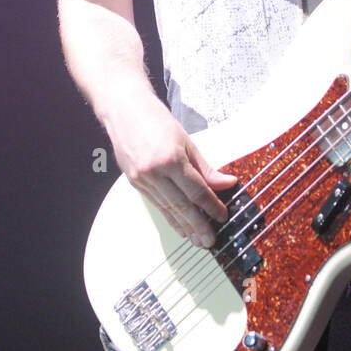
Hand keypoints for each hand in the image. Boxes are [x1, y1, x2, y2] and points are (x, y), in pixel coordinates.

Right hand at [107, 96, 236, 246]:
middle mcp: (154, 172)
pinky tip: (179, 226)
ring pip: (167, 208)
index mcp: (170, 159)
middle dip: (198, 225)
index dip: (211, 206)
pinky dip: (169, 217)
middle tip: (210, 241)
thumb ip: (205, 167)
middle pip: (181, 205)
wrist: (124, 110)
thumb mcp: (187, 141)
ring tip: (197, 240)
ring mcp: (142, 179)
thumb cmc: (156, 120)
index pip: (196, 190)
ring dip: (184, 226)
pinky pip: (156, 204)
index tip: (223, 216)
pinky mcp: (134, 183)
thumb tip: (225, 183)